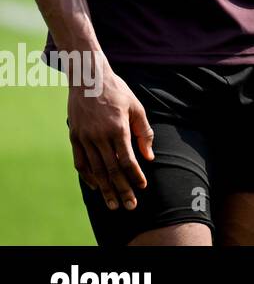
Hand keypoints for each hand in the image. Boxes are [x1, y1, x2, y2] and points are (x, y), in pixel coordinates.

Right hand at [67, 59, 153, 211]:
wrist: (89, 78)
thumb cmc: (118, 92)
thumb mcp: (136, 107)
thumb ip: (143, 132)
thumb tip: (149, 156)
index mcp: (117, 128)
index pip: (127, 160)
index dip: (134, 176)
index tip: (142, 187)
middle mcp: (99, 136)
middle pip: (110, 170)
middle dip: (121, 190)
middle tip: (130, 206)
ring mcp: (84, 138)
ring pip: (95, 170)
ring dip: (105, 189)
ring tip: (113, 204)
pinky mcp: (74, 137)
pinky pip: (80, 162)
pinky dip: (87, 176)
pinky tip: (96, 186)